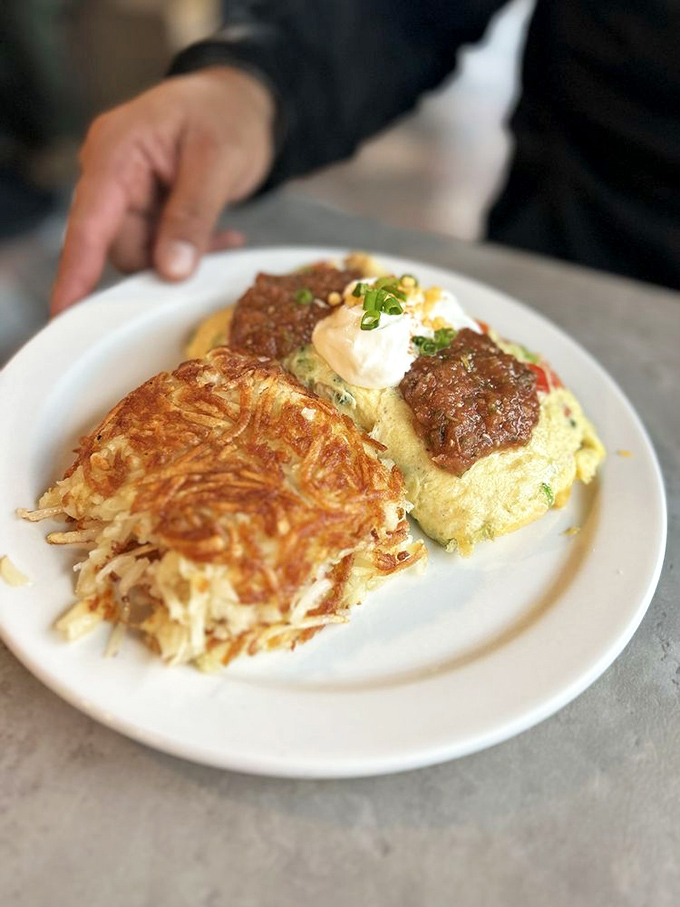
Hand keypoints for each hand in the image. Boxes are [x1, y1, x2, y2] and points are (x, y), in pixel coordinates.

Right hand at [51, 66, 274, 314]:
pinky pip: (160, 248)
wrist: (242, 102)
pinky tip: (222, 237)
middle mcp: (112, 174)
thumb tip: (170, 270)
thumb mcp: (217, 161)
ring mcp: (128, 193)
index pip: (89, 222)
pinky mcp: (147, 208)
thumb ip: (192, 215)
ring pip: (143, 254)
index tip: (66, 313)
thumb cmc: (227, 114)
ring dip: (182, 257)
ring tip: (222, 235)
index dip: (77, 272)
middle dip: (161, 261)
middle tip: (207, 254)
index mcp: (115, 151)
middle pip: (119, 246)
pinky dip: (190, 250)